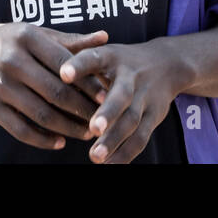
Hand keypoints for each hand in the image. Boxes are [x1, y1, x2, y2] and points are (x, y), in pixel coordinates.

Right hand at [0, 24, 108, 150]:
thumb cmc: (12, 42)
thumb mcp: (38, 34)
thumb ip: (71, 40)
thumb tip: (105, 37)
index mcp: (26, 37)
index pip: (64, 63)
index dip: (87, 82)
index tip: (106, 97)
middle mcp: (10, 60)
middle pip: (54, 91)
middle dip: (81, 109)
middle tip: (100, 120)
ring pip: (40, 114)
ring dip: (67, 127)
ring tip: (86, 133)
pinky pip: (20, 130)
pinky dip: (42, 140)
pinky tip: (60, 142)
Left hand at [59, 41, 190, 163]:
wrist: (167, 64)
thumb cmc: (121, 62)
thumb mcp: (103, 52)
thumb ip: (78, 59)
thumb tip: (51, 71)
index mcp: (111, 57)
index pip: (93, 58)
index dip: (79, 66)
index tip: (62, 74)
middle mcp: (131, 77)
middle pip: (121, 95)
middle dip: (108, 113)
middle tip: (93, 128)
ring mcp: (145, 97)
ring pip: (131, 120)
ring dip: (115, 140)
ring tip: (95, 156)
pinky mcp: (155, 116)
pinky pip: (141, 137)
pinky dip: (126, 153)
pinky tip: (110, 164)